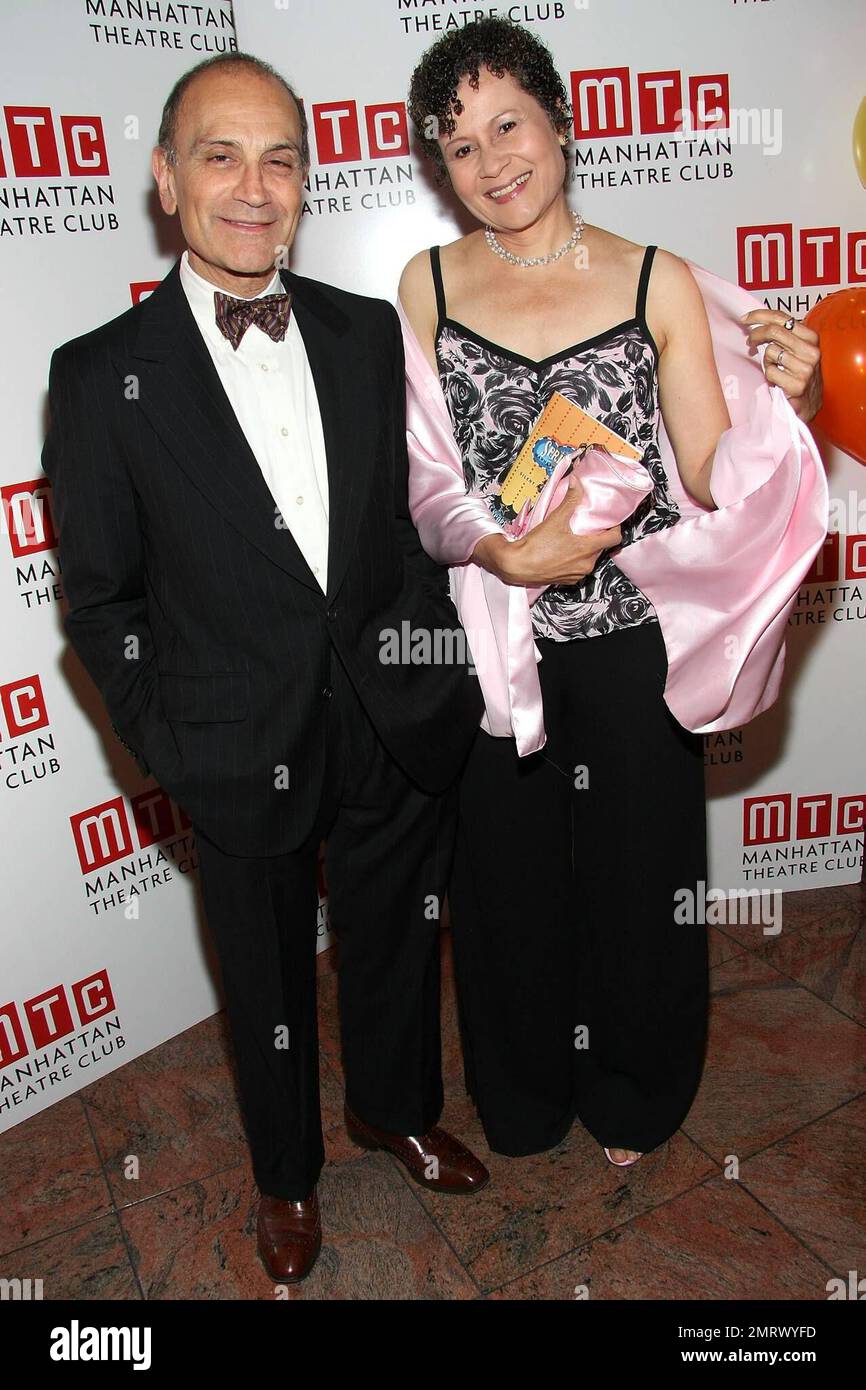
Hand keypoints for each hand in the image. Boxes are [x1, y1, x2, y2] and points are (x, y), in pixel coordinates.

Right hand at [472, 476, 621, 586]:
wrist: (517, 565)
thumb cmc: (536, 545)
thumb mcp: (555, 519)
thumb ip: (570, 500)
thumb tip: (576, 481)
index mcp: (587, 549)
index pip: (614, 539)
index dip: (615, 528)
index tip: (610, 522)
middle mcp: (586, 565)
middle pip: (601, 548)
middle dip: (597, 538)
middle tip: (588, 527)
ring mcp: (577, 575)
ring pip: (590, 559)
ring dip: (586, 549)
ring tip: (575, 539)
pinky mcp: (568, 581)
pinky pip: (579, 569)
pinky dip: (576, 560)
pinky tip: (565, 552)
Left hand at [741, 309, 822, 422]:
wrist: (809, 404)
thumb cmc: (798, 375)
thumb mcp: (795, 351)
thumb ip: (783, 336)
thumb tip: (756, 322)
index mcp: (811, 338)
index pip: (783, 318)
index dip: (760, 315)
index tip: (745, 318)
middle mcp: (811, 351)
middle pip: (774, 331)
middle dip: (756, 335)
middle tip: (749, 342)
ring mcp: (805, 369)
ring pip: (770, 352)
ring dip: (766, 361)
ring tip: (773, 368)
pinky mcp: (797, 385)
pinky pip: (770, 372)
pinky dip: (769, 375)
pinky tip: (776, 381)